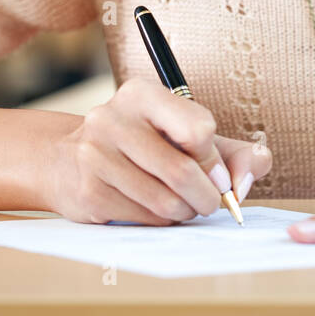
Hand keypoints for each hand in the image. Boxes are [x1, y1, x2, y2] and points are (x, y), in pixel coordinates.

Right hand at [46, 76, 271, 224]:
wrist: (70, 162)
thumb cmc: (143, 147)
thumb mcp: (189, 138)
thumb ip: (234, 153)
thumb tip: (244, 183)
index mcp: (142, 94)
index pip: (199, 128)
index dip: (213, 158)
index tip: (213, 170)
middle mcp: (113, 117)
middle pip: (183, 171)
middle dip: (207, 197)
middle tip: (209, 203)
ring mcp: (95, 155)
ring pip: (165, 200)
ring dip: (185, 212)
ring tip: (183, 206)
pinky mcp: (88, 192)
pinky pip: (145, 218)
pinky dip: (161, 221)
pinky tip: (154, 209)